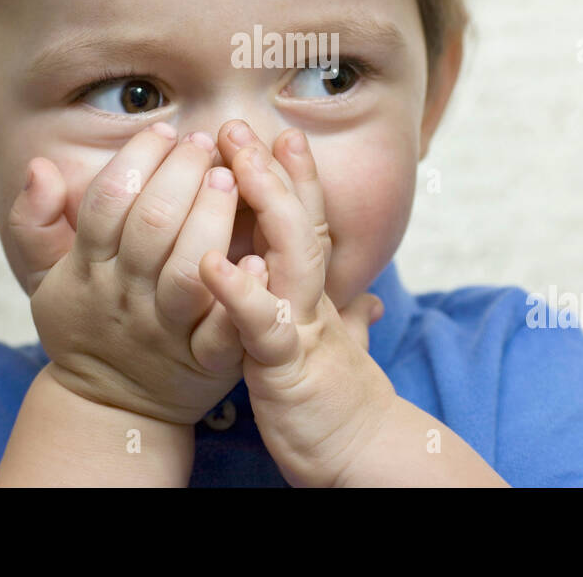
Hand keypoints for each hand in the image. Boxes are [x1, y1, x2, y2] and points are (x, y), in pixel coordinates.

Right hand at [8, 124, 268, 426]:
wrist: (110, 408)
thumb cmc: (87, 324)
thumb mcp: (46, 277)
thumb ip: (34, 222)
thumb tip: (40, 166)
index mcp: (89, 270)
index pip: (108, 201)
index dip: (137, 159)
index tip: (163, 131)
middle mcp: (126, 296)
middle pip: (151, 225)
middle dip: (181, 174)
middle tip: (205, 143)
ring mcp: (167, 330)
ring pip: (188, 270)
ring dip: (211, 217)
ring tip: (230, 178)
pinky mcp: (207, 361)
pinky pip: (223, 329)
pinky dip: (242, 293)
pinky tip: (261, 257)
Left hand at [198, 121, 394, 486]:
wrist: (362, 458)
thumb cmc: (339, 407)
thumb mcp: (339, 350)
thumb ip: (350, 319)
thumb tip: (369, 300)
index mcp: (314, 294)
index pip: (306, 221)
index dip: (293, 176)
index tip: (276, 133)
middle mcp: (313, 300)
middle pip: (299, 220)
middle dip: (272, 170)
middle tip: (239, 124)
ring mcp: (306, 329)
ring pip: (293, 254)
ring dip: (266, 204)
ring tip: (233, 163)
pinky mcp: (290, 368)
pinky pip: (263, 326)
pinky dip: (241, 293)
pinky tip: (212, 264)